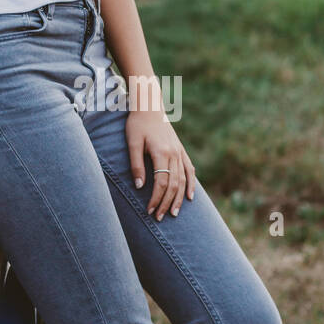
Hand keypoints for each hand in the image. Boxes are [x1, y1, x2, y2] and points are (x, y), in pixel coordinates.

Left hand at [125, 105, 195, 219]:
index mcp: (161, 153)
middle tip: (159, 217)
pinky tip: (191, 197)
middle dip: (167, 203)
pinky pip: (189, 170)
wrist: (149, 106)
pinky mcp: (180, 150)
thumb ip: (136, 165)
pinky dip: (191, 184)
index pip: (161, 183)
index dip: (156, 199)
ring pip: (182, 180)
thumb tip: (139, 187)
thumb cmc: (137, 124)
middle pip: (173, 185)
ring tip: (174, 213)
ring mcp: (179, 152)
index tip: (149, 210)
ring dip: (179, 199)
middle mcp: (173, 154)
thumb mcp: (132, 143)